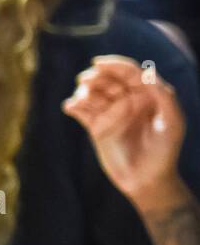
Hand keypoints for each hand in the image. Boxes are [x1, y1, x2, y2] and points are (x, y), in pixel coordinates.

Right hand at [62, 55, 185, 205]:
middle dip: (95, 77)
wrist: (147, 180)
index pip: (128, 72)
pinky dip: (73, 106)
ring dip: (83, 92)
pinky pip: (81, 111)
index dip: (113, 64)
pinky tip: (71, 107)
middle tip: (86, 81)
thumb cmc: (165, 152)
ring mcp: (110, 113)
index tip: (98, 64)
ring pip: (91, 93)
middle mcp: (127, 100)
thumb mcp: (173, 124)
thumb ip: (165, 98)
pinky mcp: (96, 127)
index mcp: (147, 95)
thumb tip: (148, 73)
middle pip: (106, 79)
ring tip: (82, 102)